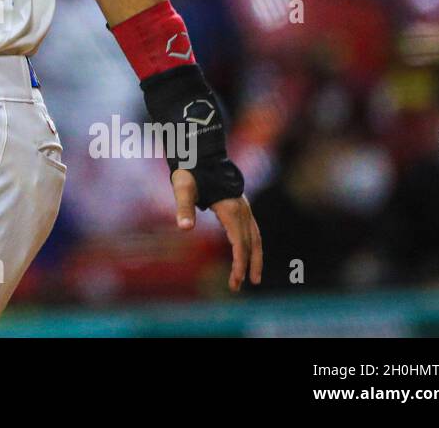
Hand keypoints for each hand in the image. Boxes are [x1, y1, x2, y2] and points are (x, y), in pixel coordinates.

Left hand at [171, 168, 262, 291]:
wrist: (199, 151)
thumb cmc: (190, 170)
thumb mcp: (183, 187)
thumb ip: (184, 207)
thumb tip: (184, 228)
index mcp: (231, 209)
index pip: (240, 243)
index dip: (239, 263)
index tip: (236, 281)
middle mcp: (242, 209)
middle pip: (251, 243)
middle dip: (247, 266)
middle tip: (238, 286)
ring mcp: (243, 206)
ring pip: (256, 237)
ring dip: (254, 257)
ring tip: (252, 277)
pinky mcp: (240, 204)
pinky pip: (251, 230)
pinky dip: (251, 245)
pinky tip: (245, 254)